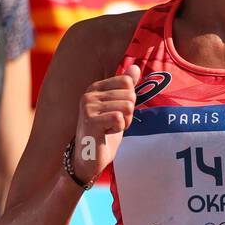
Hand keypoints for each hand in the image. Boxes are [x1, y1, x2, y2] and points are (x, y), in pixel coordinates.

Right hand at [72, 63, 138, 179]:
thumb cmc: (104, 131)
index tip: (117, 112)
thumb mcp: (118, 107)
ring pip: (127, 107)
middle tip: (113, 123)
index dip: (130, 100)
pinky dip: (119, 129)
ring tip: (109, 128)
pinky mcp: (90, 120)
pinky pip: (120, 118)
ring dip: (124, 122)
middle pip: (130, 95)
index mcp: (96, 87)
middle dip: (129, 114)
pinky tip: (106, 133)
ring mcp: (88, 106)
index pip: (127, 82)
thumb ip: (126, 88)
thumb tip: (136, 67)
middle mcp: (90, 94)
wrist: (90, 156)